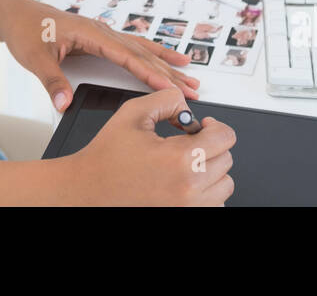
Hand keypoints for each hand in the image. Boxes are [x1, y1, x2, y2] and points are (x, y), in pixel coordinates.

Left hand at [0, 0, 200, 111]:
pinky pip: (132, 47)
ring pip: (141, 48)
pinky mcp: (99, 37)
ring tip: (191, 72)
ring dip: (166, 62)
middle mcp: (101, 30)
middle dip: (169, 72)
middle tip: (194, 88)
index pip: (126, 56)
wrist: (15, 13)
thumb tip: (63, 103)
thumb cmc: (25, 29)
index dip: (150, 73)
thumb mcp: (34, 58)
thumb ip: (52, 81)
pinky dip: (151, 54)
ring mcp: (102, 32)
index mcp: (90, 33)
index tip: (170, 87)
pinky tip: (163, 59)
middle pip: (142, 53)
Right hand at [65, 87, 235, 205]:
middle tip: (188, 143)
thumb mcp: (134, 112)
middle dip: (210, 146)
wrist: (89, 189)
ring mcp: (189, 208)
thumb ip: (168, 99)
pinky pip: (214, 205)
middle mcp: (189, 188)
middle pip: (227, 160)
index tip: (204, 127)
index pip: (226, 137)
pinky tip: (184, 182)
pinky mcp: (184, 217)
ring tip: (187, 164)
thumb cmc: (107, 157)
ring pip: (224, 185)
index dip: (215, 126)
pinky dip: (205, 193)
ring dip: (211, 171)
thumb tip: (189, 109)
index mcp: (181, 159)